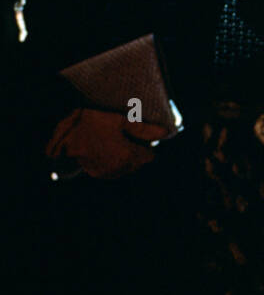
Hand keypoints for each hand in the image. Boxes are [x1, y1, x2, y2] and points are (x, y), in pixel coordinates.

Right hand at [46, 108, 168, 179]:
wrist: (64, 133)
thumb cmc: (93, 122)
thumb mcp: (120, 121)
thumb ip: (144, 129)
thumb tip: (166, 133)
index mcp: (127, 156)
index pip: (149, 157)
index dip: (147, 145)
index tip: (140, 136)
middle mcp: (119, 169)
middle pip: (139, 164)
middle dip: (137, 152)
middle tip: (128, 136)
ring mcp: (106, 173)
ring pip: (126, 168)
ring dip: (126, 158)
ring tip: (117, 141)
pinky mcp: (96, 173)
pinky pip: (113, 171)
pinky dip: (114, 162)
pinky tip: (108, 148)